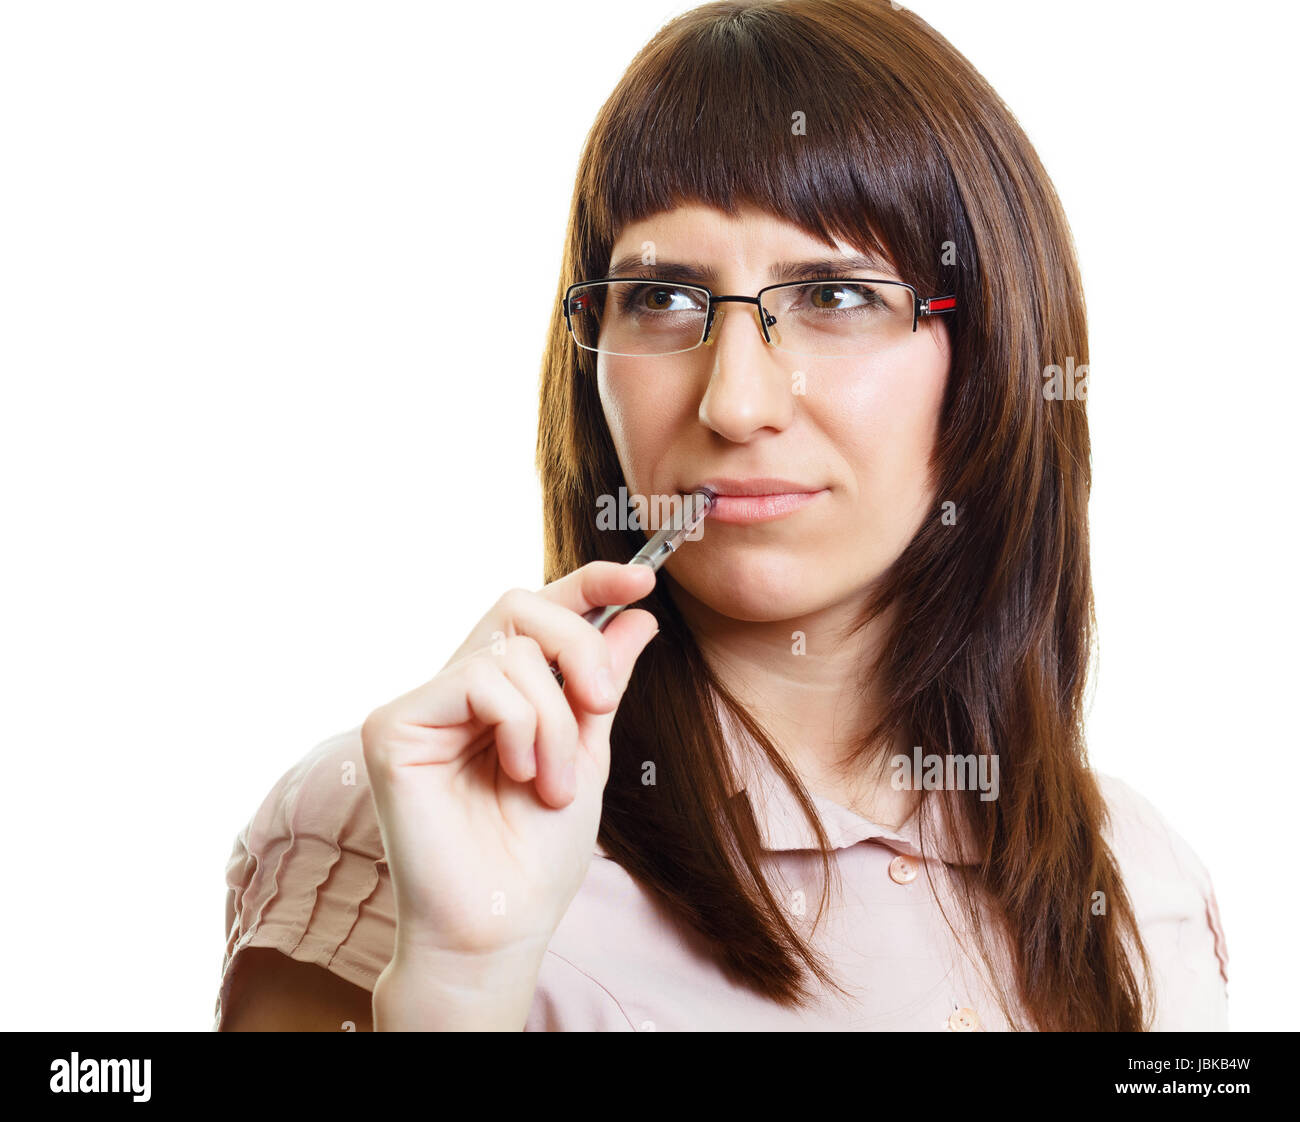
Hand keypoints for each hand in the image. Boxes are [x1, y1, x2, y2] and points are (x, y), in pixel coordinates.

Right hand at [361, 561, 657, 966]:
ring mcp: (422, 705)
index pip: (537, 612)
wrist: (500, 925)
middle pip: (521, 607)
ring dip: (554, 719)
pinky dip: (519, 725)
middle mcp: (456, 690)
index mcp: (499, 694)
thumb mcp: (589, 752)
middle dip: (579, 646)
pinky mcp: (392, 724)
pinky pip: (477, 678)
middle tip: (602, 706)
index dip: (588, 583)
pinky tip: (518, 774)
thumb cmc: (537, 855)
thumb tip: (636, 615)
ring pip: (510, 651)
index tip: (643, 578)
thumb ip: (603, 682)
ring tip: (552, 784)